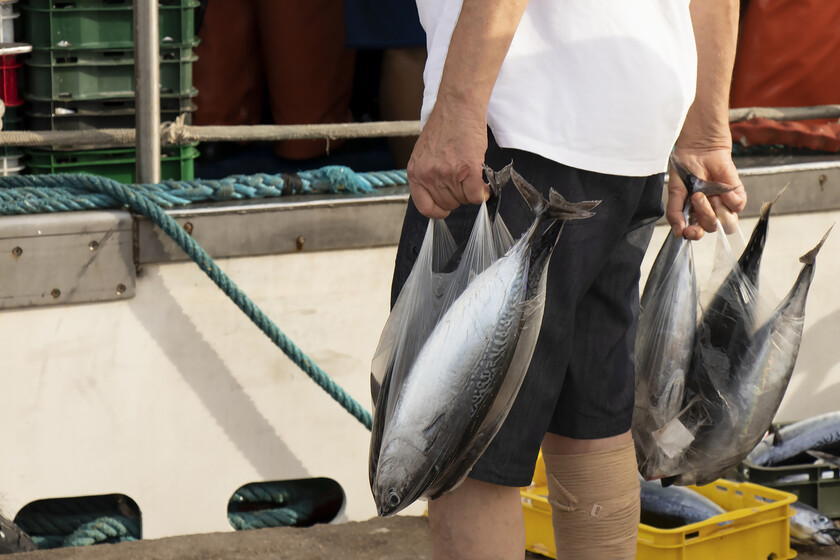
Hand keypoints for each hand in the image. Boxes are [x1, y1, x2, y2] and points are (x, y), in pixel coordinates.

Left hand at [407, 97, 488, 218]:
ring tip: (471, 175)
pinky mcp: (467, 169)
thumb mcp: (425, 154)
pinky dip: (482, 193)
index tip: (446, 207)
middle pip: (448, 205)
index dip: (439, 210)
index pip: (425, 208)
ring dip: (471, 192)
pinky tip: (481, 182)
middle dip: (458, 196)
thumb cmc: (444, 126)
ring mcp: (447, 173)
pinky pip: (476, 195)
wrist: (458, 107)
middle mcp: (428, 175)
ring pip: (464, 200)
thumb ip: (429, 175)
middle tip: (464, 182)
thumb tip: (443, 196)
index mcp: (415, 173)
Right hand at [666, 148, 745, 239]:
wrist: (700, 147)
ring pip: (726, 222)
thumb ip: (675, 213)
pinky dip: (729, 199)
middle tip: (697, 197)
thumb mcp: (675, 190)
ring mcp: (723, 203)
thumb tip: (679, 232)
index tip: (690, 230)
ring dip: (715, 208)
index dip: (693, 234)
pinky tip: (721, 188)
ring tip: (706, 192)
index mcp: (692, 212)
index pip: (695, 232)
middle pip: (710, 227)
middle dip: (704, 214)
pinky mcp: (735, 194)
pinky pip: (737, 206)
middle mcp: (709, 210)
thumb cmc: (686, 166)